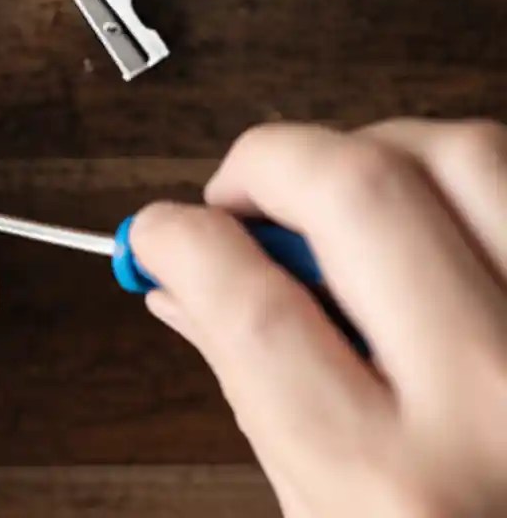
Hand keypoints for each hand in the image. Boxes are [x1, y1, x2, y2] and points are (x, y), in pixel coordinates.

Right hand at [132, 119, 506, 516]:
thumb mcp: (327, 516)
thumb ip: (256, 391)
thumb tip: (182, 287)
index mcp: (390, 486)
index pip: (251, 303)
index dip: (179, 239)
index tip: (159, 230)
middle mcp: (494, 406)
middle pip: (359, 190)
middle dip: (269, 160)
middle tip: (244, 192)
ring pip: (466, 154)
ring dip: (381, 152)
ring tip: (348, 200)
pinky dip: (472, 182)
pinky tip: (439, 226)